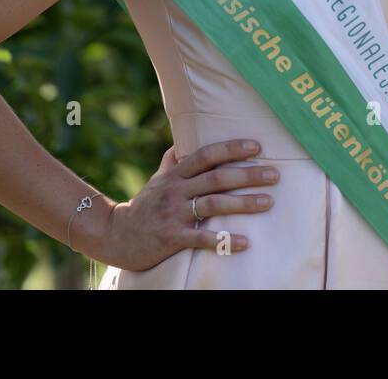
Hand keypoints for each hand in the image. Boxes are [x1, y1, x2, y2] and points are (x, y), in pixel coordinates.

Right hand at [102, 138, 278, 270]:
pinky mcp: (171, 238)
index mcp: (175, 175)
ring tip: (268, 203)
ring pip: (213, 204)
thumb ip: (171, 164)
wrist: (113, 235)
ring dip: (243, 203)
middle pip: (216, 178)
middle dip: (248, 175)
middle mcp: (176, 191)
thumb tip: (180, 145)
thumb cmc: (142, 207)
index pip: (206, 155)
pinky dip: (225, 239)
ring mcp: (173, 214)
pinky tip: (246, 241)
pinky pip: (202, 238)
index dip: (231, 149)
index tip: (256, 147)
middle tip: (275, 175)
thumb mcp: (156, 181)